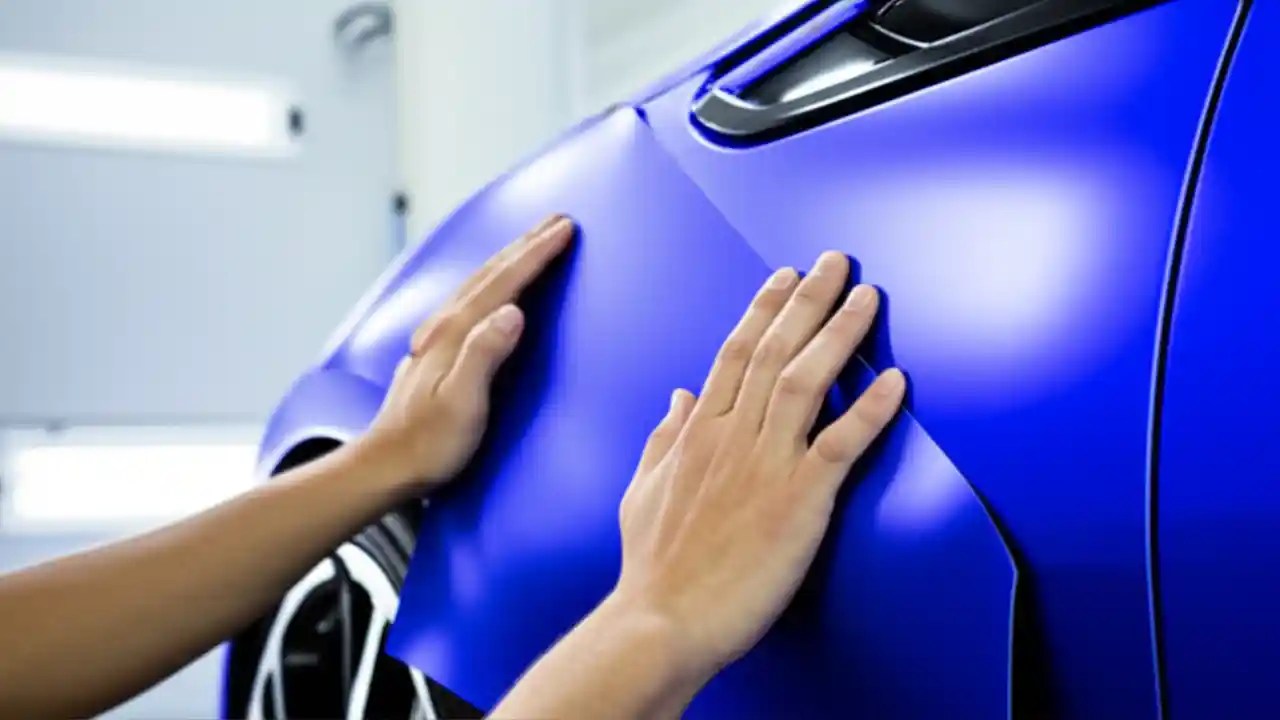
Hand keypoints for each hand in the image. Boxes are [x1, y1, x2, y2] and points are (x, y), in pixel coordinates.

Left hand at [361, 215, 574, 491]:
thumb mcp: (464, 405)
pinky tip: (495, 285)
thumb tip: (513, 312)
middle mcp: (444, 327)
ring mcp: (437, 336)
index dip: (537, 254)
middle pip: (491, 273)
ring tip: (534, 241)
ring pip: (479, 283)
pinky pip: (472, 299)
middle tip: (558, 220)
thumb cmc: (430, 444)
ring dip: (510, 257)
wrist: (387, 465)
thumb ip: (485, 355)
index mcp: (455, 334)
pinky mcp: (437, 350)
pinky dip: (492, 280)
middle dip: (527, 244)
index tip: (565, 230)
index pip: (504, 283)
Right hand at [610, 251, 904, 684]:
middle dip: (808, 300)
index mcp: (696, 432)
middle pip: (773, 350)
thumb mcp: (643, 490)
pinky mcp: (798, 501)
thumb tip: (678, 395)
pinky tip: (896, 381)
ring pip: (806, 380)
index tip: (785, 277)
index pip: (734, 353)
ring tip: (867, 296)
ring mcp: (766, 465)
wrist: (663, 621)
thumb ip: (664, 437)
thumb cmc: (653, 565)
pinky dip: (869, 409)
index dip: (764, 309)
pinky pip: (841, 444)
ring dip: (840, 334)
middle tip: (835, 261)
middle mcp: (731, 436)